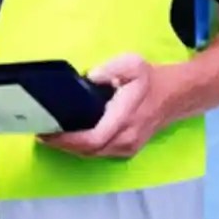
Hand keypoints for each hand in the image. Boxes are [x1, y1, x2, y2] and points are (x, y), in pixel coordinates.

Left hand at [40, 54, 171, 157]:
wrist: (176, 95)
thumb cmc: (151, 80)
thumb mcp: (132, 64)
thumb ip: (110, 69)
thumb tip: (90, 77)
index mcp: (125, 119)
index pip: (90, 139)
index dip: (65, 140)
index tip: (46, 131)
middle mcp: (126, 139)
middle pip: (87, 151)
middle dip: (62, 145)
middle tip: (42, 132)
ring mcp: (128, 148)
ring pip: (92, 155)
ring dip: (71, 148)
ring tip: (53, 135)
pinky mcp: (128, 150)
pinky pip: (100, 153)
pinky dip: (83, 148)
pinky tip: (71, 138)